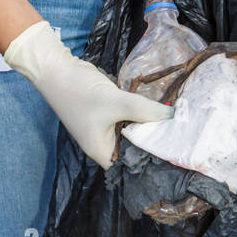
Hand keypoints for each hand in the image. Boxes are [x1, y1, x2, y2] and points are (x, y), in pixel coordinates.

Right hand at [3, 20, 172, 169]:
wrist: (56, 69)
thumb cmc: (79, 92)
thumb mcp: (115, 102)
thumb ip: (144, 110)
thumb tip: (174, 116)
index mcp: (102, 152)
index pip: (131, 167)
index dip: (151, 162)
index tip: (174, 153)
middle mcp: (104, 144)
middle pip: (133, 149)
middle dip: (153, 141)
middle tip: (180, 135)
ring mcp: (105, 128)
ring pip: (131, 132)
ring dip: (147, 125)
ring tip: (176, 123)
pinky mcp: (107, 113)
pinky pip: (127, 118)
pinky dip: (139, 114)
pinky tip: (157, 109)